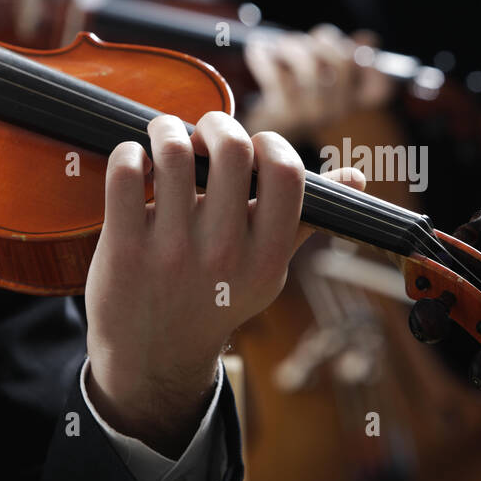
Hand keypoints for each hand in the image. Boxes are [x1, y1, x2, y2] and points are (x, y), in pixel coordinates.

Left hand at [84, 110, 364, 456]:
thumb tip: (357, 177)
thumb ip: (304, 219)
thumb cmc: (215, 298)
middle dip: (217, 124)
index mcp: (267, 257)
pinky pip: (124, 173)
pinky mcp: (123, 249)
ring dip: (166, 129)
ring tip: (165, 136)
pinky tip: (135, 162)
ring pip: (172, 153)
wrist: (153, 357)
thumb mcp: (267, 269)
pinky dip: (127, 152)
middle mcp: (223, 254)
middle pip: (231, 150)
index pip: (286, 173)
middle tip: (204, 133)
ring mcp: (171, 253)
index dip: (271, 143)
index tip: (254, 145)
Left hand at [243, 24, 394, 142]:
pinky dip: (262, 55)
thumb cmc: (303, 92)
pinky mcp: (282, 112)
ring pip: (307, 63)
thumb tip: (368, 39)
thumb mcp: (329, 74)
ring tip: (282, 47)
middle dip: (323, 40)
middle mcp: (338, 112)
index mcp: (356, 103)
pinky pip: (273, 71)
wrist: (267, 127)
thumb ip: (350, 55)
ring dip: (291, 45)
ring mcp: (311, 114)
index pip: (380, 85)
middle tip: (307, 40)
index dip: (367, 61)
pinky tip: (259, 50)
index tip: (351, 48)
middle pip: (341, 61)